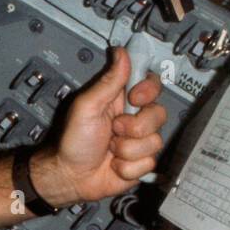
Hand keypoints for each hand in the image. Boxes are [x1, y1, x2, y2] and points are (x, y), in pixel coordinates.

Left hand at [30, 45, 166, 206]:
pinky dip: (127, 167)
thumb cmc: (73, 141)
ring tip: (110, 150)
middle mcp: (134, 119)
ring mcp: (139, 141)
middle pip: (158, 114)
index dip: (148, 91)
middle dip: (134, 127)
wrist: (71, 176)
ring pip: (155, 141)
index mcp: (122, 100)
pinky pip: (148, 162)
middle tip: (113, 131)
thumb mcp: (87, 107)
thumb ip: (108, 81)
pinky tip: (114, 164)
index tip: (133, 98)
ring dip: (127, 150)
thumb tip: (121, 53)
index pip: (152, 85)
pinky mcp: (140, 162)